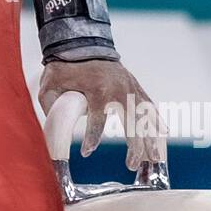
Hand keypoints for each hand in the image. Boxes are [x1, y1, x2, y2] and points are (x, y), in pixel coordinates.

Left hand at [38, 58, 165, 170]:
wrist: (82, 44)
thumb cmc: (64, 68)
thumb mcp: (50, 86)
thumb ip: (50, 107)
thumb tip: (47, 131)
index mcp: (98, 91)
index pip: (97, 122)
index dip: (91, 139)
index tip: (86, 152)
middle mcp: (118, 90)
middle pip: (132, 124)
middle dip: (134, 147)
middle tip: (132, 166)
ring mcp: (130, 87)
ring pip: (146, 117)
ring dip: (151, 139)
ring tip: (154, 159)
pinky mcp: (134, 86)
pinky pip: (149, 105)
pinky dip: (156, 120)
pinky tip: (162, 134)